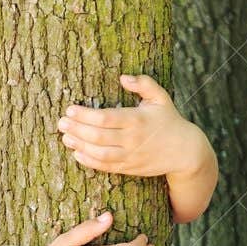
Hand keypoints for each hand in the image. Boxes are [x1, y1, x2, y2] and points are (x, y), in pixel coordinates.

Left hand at [56, 74, 216, 222]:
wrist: (185, 151)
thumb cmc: (169, 120)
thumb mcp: (161, 97)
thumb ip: (144, 84)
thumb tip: (123, 77)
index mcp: (137, 119)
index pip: (105, 117)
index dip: (85, 115)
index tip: (70, 110)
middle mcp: (132, 139)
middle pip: (98, 136)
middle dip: (76, 129)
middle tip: (61, 123)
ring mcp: (130, 155)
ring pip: (98, 153)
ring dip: (79, 145)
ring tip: (65, 137)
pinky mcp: (129, 168)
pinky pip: (105, 166)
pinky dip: (88, 161)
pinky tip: (77, 153)